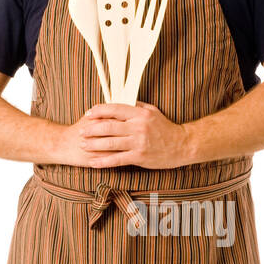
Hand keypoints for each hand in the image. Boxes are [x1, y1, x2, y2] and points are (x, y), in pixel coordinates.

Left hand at [77, 102, 191, 168]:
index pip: (115, 109)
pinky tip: (93, 162)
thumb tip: (121, 101)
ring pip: (110, 143)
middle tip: (81, 131)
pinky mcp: (139, 157)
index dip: (99, 111)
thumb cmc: (166, 128)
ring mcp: (138, 143)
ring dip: (93, 144)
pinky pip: (117, 160)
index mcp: (140, 114)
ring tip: (83, 145)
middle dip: (92, 129)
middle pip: (109, 126)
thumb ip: (137, 106)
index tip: (88, 113)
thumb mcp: (153, 112)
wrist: (182, 145)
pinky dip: (103, 161)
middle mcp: (138, 127)